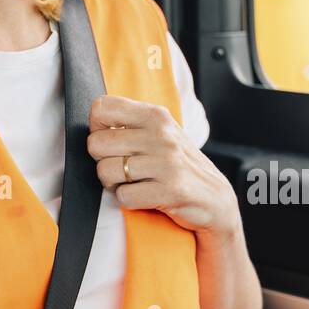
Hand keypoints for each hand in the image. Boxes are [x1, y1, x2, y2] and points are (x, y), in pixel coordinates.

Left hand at [87, 94, 240, 244]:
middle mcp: (161, 134)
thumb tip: (93, 119)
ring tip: (133, 182)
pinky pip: (124, 196)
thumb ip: (131, 122)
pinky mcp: (169, 190)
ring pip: (105, 171)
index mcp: (155, 115)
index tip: (111, 139)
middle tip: (121, 167)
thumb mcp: (161, 132)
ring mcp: (166, 162)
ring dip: (113, 184)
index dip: (98, 127)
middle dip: (102, 160)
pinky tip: (145, 196)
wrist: (215, 198)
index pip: (101, 108)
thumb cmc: (178, 163)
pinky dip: (129, 200)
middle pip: (96, 143)